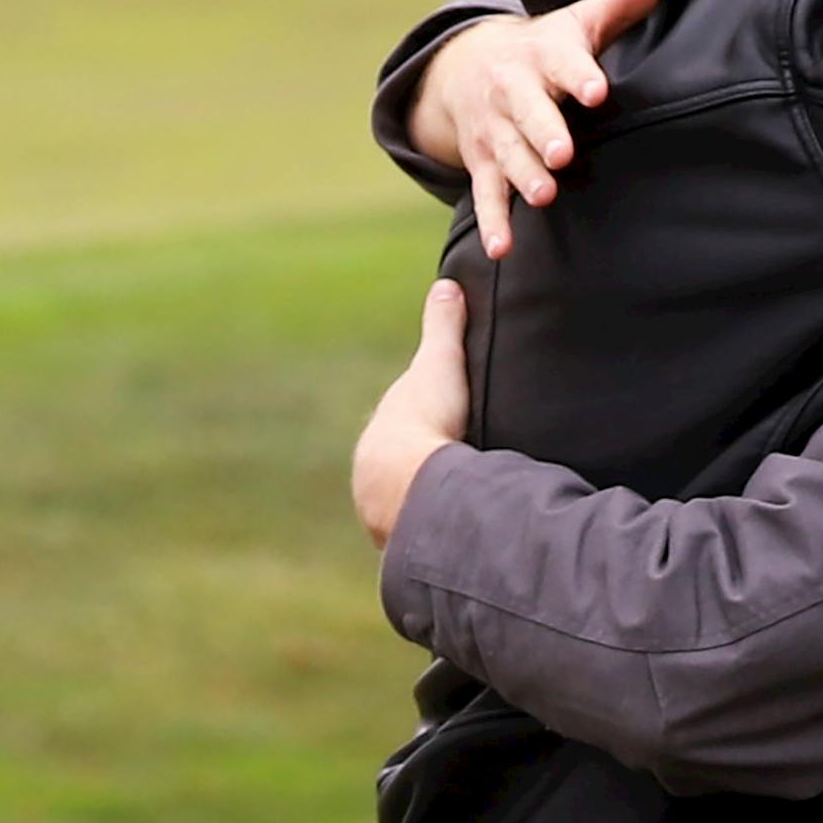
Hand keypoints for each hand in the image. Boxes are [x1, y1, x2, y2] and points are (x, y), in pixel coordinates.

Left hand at [351, 280, 470, 544]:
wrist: (412, 485)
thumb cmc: (427, 420)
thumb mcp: (440, 363)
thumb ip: (444, 326)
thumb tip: (446, 284)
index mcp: (381, 431)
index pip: (401, 423)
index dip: (423, 418)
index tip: (444, 419)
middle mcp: (371, 470)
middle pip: (399, 465)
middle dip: (419, 466)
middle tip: (451, 466)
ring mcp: (380, 508)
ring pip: (403, 500)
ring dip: (421, 503)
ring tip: (451, 505)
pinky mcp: (396, 539)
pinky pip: (415, 530)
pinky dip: (429, 528)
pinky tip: (446, 533)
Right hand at [411, 0, 655, 257]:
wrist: (467, 66)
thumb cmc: (545, 49)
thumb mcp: (576, 24)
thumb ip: (617, 8)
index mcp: (542, 55)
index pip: (561, 61)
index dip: (578, 76)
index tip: (596, 90)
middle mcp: (512, 91)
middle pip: (528, 112)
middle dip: (543, 132)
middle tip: (563, 153)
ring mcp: (495, 130)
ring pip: (508, 154)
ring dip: (523, 175)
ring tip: (544, 195)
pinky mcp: (482, 162)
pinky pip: (485, 193)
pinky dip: (492, 222)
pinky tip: (502, 249)